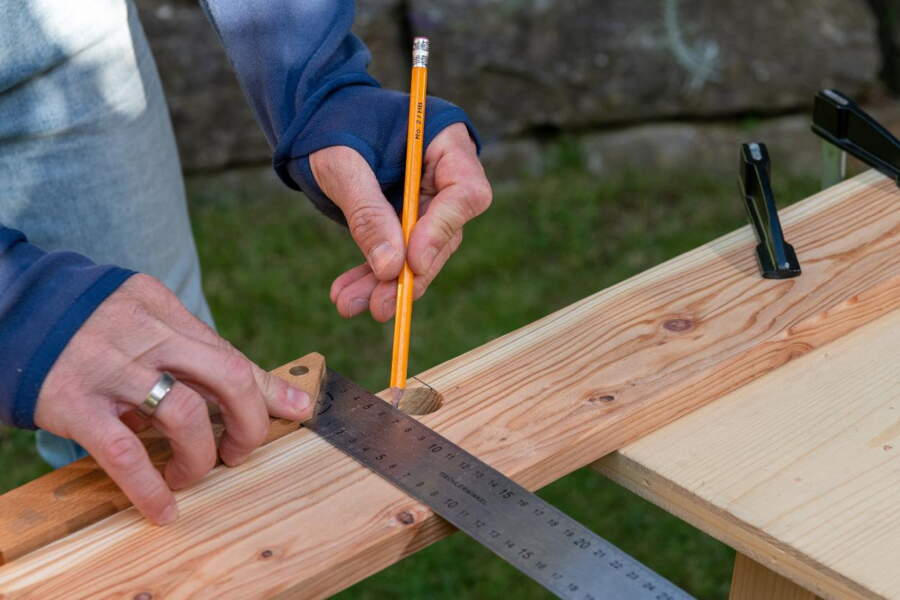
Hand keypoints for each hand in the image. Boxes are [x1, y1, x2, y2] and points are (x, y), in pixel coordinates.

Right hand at [34, 274, 311, 524]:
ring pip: (185, 413)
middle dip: (249, 421)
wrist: (11, 315)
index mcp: (164, 310)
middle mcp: (144, 332)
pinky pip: (124, 451)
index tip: (298, 412)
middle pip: (225, 375)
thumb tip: (264, 389)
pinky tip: (163, 507)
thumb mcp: (145, 324)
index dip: (267, 389)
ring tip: (191, 472)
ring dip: (200, 456)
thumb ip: (197, 352)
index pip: (229, 353)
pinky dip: (151, 486)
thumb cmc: (91, 329)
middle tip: (241, 451)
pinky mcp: (74, 402)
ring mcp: (110, 367)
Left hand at [310, 122, 491, 321]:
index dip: (442, 230)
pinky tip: (346, 296)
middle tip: (380, 306)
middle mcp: (444, 174)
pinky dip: (371, 277)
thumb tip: (391, 268)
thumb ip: (367, 211)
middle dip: (409, 273)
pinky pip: (396, 254)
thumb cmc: (328, 124)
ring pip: (419, 253)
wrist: (310, 120)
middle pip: (445, 233)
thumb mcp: (341, 163)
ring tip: (349, 305)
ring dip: (386, 284)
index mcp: (444, 141)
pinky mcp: (406, 220)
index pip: (465, 192)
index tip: (412, 264)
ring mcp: (428, 199)